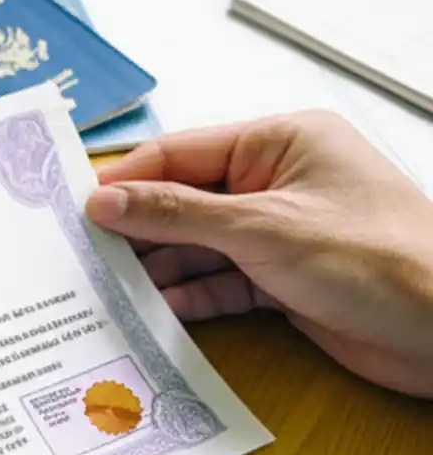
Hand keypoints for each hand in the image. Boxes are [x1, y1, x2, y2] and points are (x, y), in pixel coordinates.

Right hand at [86, 110, 432, 398]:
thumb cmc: (376, 259)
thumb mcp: (262, 229)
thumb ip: (177, 214)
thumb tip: (105, 203)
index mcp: (280, 143)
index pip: (183, 153)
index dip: (128, 180)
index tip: (77, 207)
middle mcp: (276, 183)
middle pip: (185, 201)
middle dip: (138, 229)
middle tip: (81, 253)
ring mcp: (279, 234)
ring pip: (198, 247)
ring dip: (158, 269)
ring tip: (104, 288)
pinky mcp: (283, 282)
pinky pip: (220, 284)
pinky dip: (189, 298)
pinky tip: (153, 311)